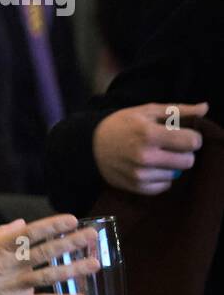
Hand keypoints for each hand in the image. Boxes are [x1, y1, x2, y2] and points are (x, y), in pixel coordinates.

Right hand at [0, 215, 99, 294]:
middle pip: (45, 251)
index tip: (71, 219)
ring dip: (74, 269)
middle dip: (70, 242)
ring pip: (49, 275)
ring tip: (95, 263)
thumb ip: (3, 235)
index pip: (30, 232)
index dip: (52, 225)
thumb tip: (22, 223)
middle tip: (92, 235)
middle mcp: (8, 264)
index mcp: (0, 247)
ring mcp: (13, 285)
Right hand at [93, 102, 208, 195]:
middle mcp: (145, 156)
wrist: (89, 145)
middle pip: (188, 161)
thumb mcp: (147, 111)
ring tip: (156, 156)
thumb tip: (205, 108)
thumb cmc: (121, 124)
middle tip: (169, 146)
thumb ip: (178, 110)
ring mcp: (139, 174)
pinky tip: (151, 168)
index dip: (191, 137)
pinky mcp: (135, 187)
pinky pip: (164, 186)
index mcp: (149, 134)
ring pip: (176, 175)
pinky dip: (161, 178)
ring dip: (170, 166)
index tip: (182, 135)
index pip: (193, 142)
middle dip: (182, 153)